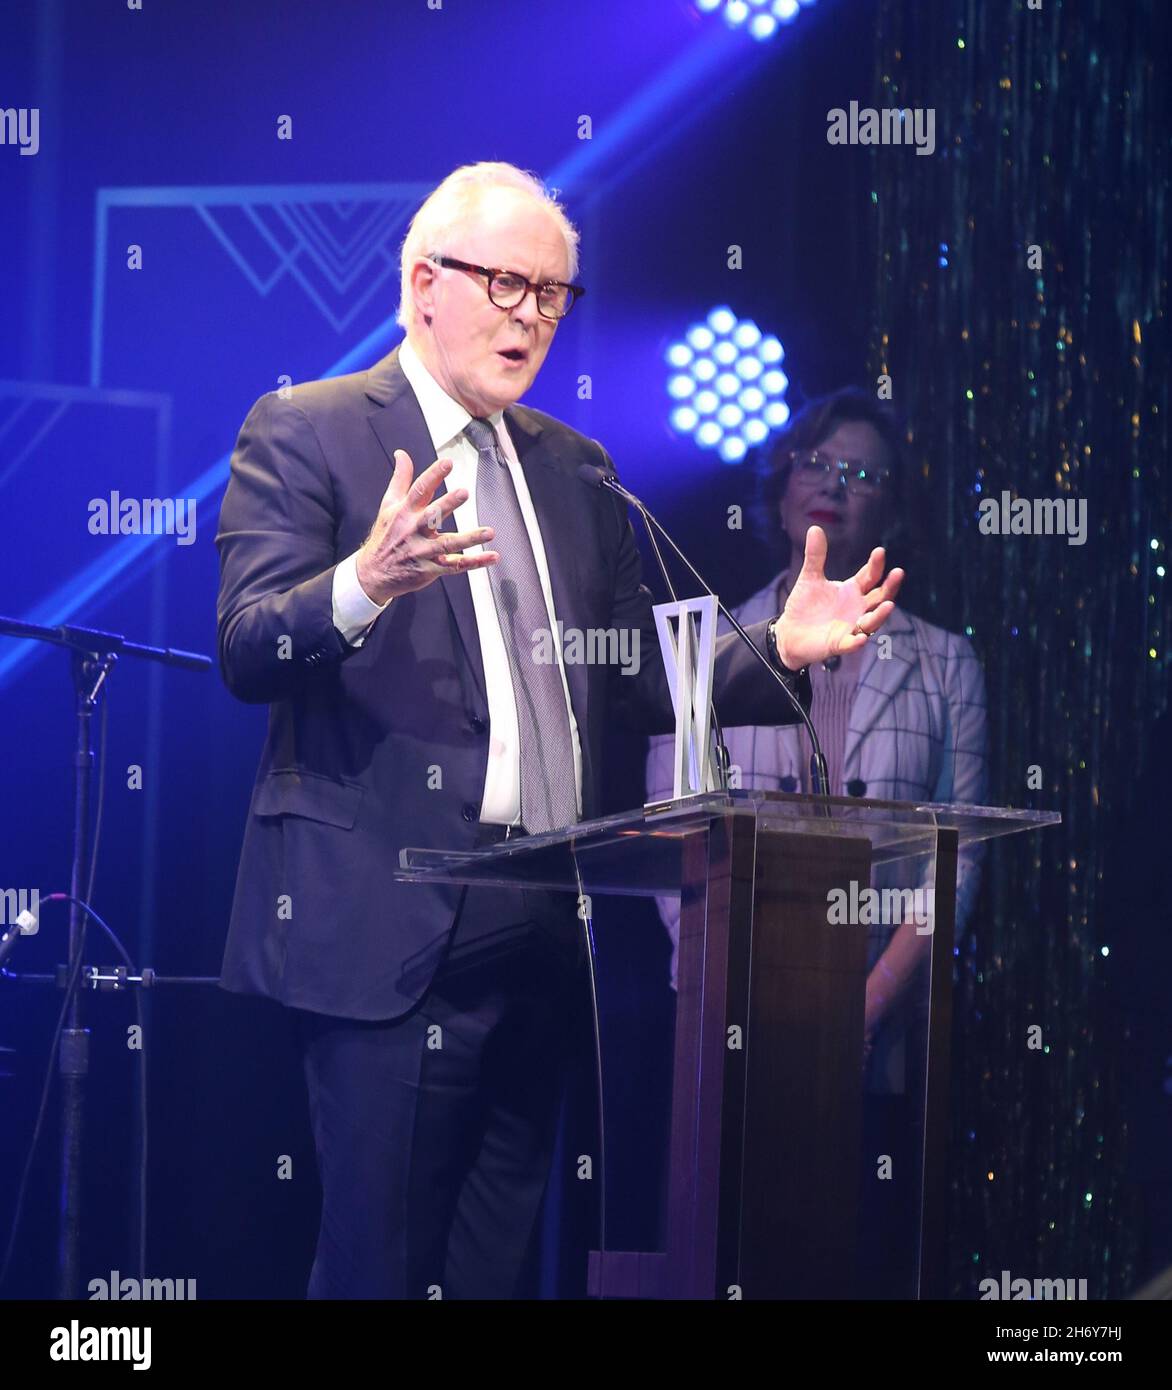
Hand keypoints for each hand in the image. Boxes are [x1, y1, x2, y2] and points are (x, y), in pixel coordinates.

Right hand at [355, 450, 497, 603]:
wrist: (374, 574)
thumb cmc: (385, 536)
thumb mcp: (388, 505)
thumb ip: (400, 479)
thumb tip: (402, 454)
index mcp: (404, 512)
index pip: (419, 490)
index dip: (433, 475)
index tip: (447, 463)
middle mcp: (413, 530)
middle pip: (432, 515)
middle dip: (447, 504)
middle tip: (463, 493)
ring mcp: (423, 551)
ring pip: (448, 544)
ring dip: (470, 538)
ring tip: (489, 532)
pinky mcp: (431, 569)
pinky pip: (456, 565)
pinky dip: (475, 562)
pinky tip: (491, 556)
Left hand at [773, 526, 903, 670]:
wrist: (790, 632)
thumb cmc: (804, 605)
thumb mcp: (810, 578)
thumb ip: (815, 556)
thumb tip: (815, 528)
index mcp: (853, 590)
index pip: (870, 576)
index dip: (876, 565)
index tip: (880, 551)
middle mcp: (858, 608)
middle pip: (880, 597)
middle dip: (890, 586)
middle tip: (898, 572)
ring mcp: (852, 626)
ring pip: (872, 621)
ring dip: (880, 614)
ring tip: (888, 605)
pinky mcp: (840, 644)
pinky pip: (852, 643)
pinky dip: (857, 641)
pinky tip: (861, 637)